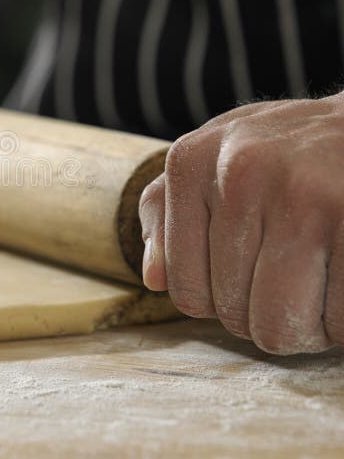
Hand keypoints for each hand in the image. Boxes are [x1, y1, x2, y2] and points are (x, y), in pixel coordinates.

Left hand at [138, 92, 343, 353]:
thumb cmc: (283, 153)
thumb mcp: (212, 160)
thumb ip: (166, 215)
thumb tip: (154, 279)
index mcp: (192, 162)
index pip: (187, 292)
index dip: (222, 303)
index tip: (249, 277)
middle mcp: (239, 172)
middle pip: (235, 314)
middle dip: (268, 314)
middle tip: (295, 277)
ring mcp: (302, 194)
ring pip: (283, 326)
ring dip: (309, 326)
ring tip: (320, 284)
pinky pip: (338, 320)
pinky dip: (343, 319)